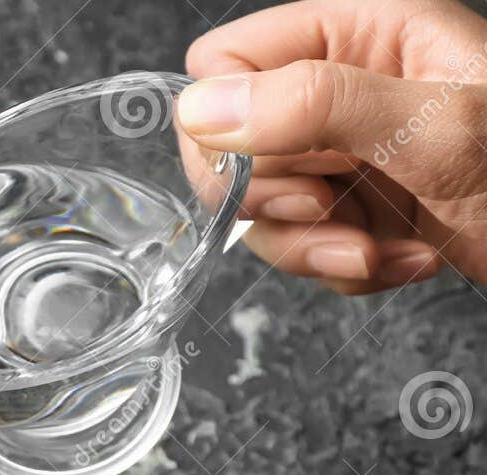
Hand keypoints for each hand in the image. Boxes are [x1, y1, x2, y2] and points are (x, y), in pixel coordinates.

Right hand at [180, 0, 486, 293]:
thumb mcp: (438, 132)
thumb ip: (318, 107)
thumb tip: (204, 106)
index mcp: (364, 34)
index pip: (225, 60)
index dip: (228, 124)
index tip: (278, 170)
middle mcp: (346, 90)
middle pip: (231, 145)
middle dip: (273, 202)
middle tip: (332, 215)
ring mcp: (349, 156)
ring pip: (260, 210)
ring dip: (314, 249)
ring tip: (380, 253)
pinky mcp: (359, 213)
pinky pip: (302, 250)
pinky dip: (344, 271)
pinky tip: (405, 262)